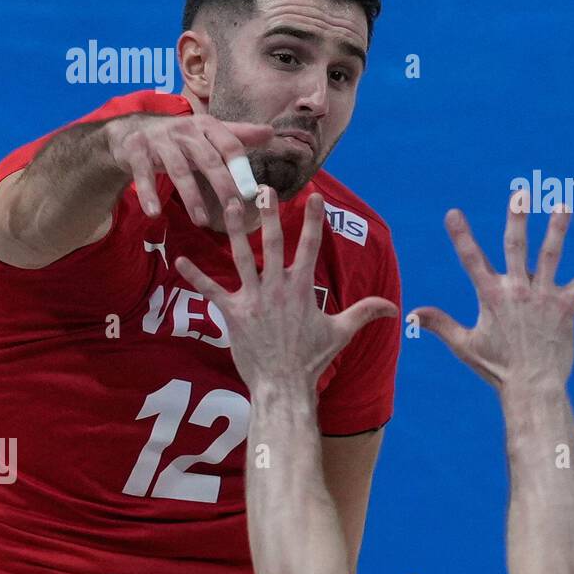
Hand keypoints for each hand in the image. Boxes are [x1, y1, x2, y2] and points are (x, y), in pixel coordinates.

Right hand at [106, 113, 274, 224]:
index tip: (252, 192)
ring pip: (178, 171)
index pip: (229, 145)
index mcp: (206, 125)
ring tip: (201, 221)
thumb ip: (238, 136)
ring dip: (191, 197)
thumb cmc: (180, 138)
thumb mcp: (208, 134)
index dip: (241, 168)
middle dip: (222, 186)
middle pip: (207, 159)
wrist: (131, 131)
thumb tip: (271, 133)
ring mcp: (159, 140)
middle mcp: (184, 130)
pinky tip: (154, 214)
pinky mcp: (136, 151)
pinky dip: (148, 194)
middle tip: (234, 211)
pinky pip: (143, 175)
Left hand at [174, 188, 396, 393]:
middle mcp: (277, 287)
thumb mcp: (342, 332)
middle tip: (264, 189)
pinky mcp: (233, 314)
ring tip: (231, 205)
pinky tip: (180, 260)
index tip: (313, 195)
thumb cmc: (313, 359)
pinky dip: (195, 276)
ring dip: (236, 230)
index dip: (313, 219)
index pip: (310, 246)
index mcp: (302, 288)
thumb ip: (365, 312)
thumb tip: (394, 308)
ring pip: (241, 257)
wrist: (284, 384)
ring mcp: (253, 299)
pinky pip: (210, 291)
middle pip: (273, 242)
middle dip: (270, 213)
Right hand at [411, 191, 573, 391]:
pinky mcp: (565, 307)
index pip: (472, 260)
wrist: (531, 386)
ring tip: (563, 204)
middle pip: (515, 246)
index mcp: (491, 296)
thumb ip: (440, 324)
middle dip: (516, 218)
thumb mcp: (465, 345)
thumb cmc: (498, 368)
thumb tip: (412, 313)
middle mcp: (518, 290)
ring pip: (551, 254)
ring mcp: (543, 296)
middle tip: (519, 194)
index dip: (461, 236)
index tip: (453, 213)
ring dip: (557, 228)